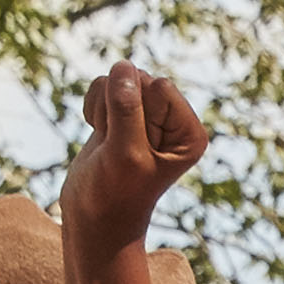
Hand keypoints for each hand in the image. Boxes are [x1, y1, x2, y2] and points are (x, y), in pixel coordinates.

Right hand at [64, 60, 207, 258]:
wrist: (94, 218)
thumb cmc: (115, 194)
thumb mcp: (124, 154)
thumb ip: (126, 109)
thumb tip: (123, 64)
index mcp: (190, 132)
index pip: (159, 87)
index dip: (136, 115)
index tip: (132, 149)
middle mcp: (173, 120)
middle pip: (138, 79)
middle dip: (117, 110)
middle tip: (117, 148)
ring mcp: (147, 114)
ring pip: (116, 79)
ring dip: (103, 111)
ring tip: (109, 144)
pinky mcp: (122, 113)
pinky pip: (101, 86)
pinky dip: (93, 110)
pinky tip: (100, 138)